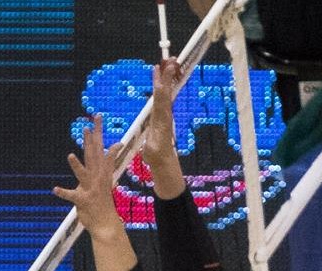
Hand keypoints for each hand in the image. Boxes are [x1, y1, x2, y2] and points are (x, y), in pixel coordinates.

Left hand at [53, 115, 126, 234]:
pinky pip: (72, 196)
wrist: (106, 223)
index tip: (96, 118)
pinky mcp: (83, 201)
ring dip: (77, 166)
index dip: (98, 133)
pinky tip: (55, 189)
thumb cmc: (103, 202)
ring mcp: (91, 189)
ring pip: (83, 175)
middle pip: (94, 155)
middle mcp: (98, 178)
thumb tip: (115, 148)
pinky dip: (63, 193)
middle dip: (91, 140)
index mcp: (101, 172)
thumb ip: (107, 163)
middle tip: (87, 126)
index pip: (100, 148)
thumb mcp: (106, 179)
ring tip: (70, 155)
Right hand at [141, 58, 182, 173]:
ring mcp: (164, 114)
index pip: (161, 98)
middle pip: (165, 90)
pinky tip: (159, 80)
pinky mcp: (162, 115)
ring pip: (165, 92)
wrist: (163, 160)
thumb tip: (150, 144)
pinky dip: (161, 86)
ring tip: (166, 63)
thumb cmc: (156, 156)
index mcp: (161, 119)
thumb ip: (151, 146)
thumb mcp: (152, 150)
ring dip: (165, 78)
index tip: (164, 70)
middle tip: (171, 59)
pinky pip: (162, 97)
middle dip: (167, 75)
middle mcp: (164, 114)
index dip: (162, 83)